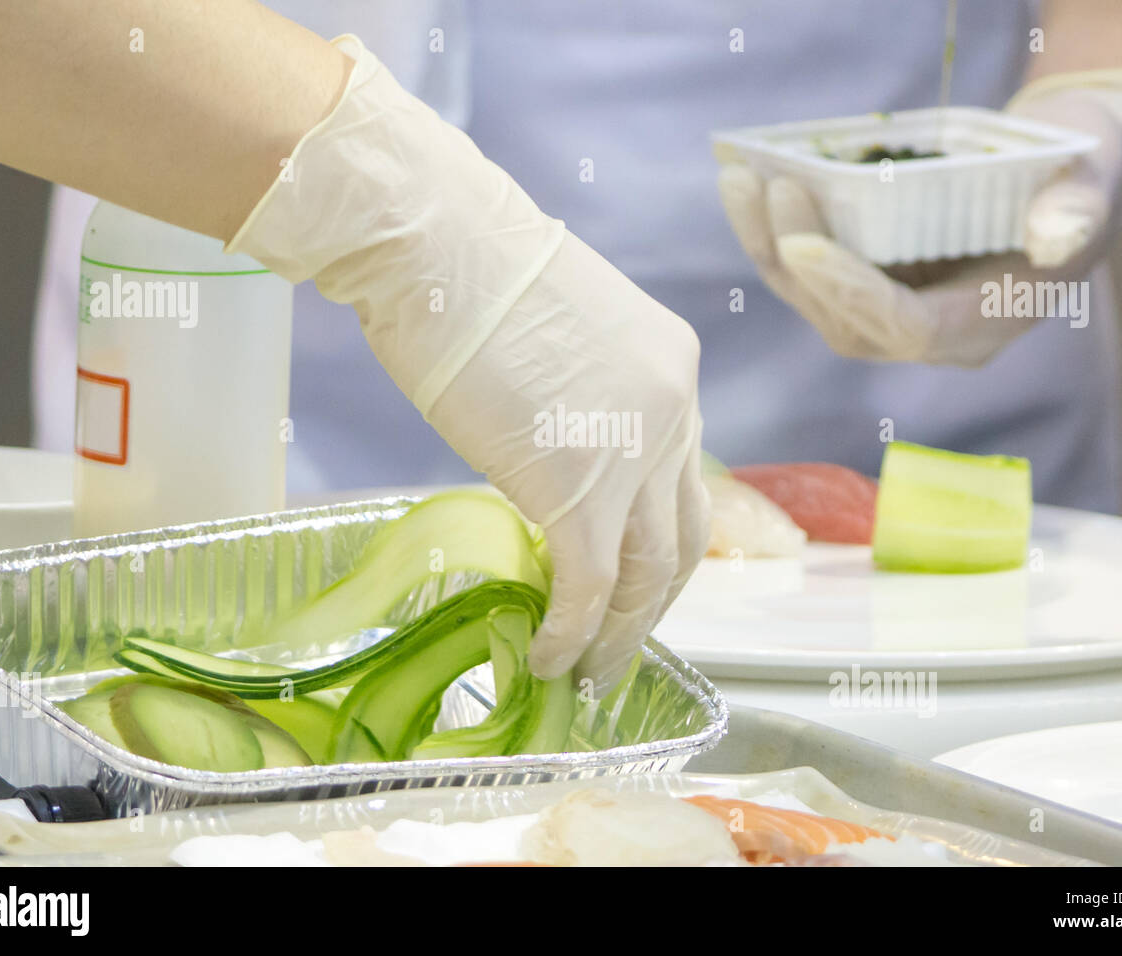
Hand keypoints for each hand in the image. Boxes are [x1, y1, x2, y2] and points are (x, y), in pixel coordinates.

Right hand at [227, 36, 707, 690]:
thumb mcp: (556, 339)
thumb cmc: (469, 272)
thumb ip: (581, 402)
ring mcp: (635, 449)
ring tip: (589, 675)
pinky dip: (574, 634)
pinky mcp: (580, 486)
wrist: (436, 241)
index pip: (684, 479)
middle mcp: (675, 410)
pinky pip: (589, 585)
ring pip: (646, 571)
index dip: (658, 544)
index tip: (628, 583)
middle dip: (652, 604)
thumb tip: (552, 455)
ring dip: (619, 634)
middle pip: (684, 536)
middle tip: (619, 650)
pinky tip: (548, 659)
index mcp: (674, 369)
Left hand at [717, 67, 1121, 366]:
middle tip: (767, 185)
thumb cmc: (1086, 177)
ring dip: (770, 246)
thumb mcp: (1095, 183)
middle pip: (844, 318)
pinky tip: (751, 187)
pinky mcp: (870, 289)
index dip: (851, 291)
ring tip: (741, 181)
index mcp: (984, 325)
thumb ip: (1078, 213)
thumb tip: (1054, 238)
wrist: (1068, 179)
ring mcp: (894, 317)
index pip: (905, 326)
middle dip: (796, 257)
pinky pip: (811, 276)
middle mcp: (930, 337)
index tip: (802, 244)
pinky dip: (778, 236)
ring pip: (815, 301)